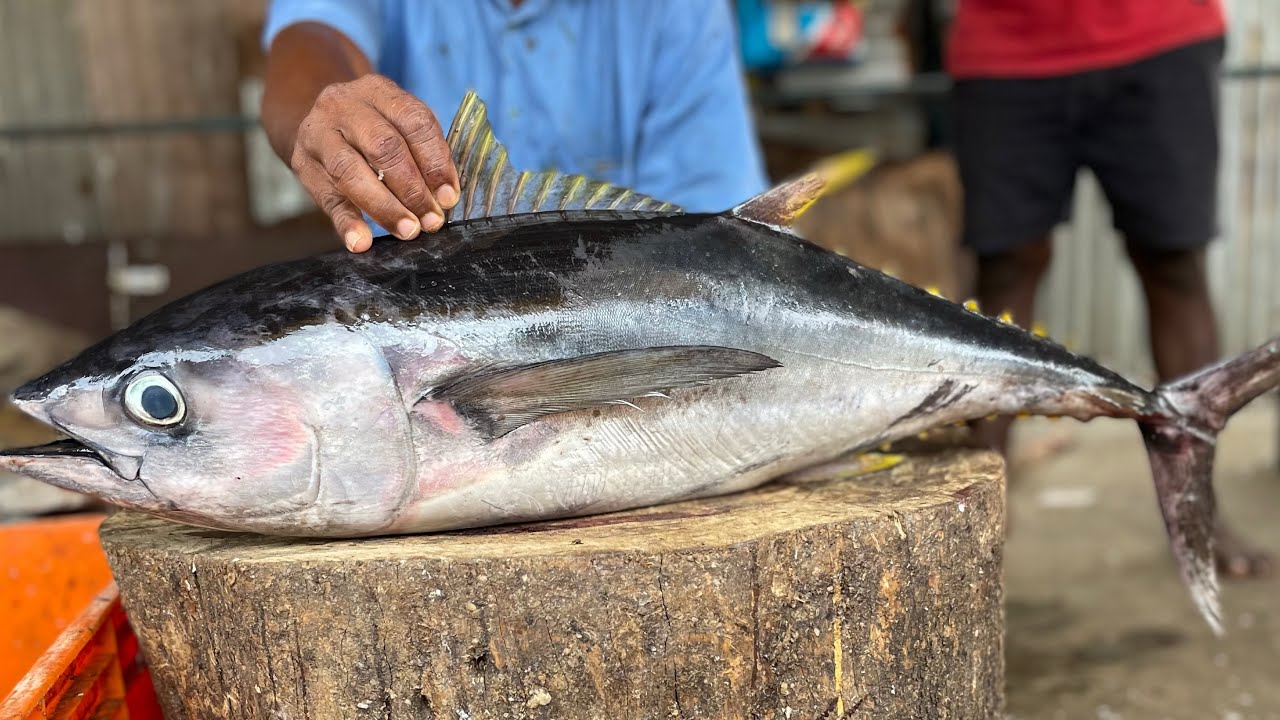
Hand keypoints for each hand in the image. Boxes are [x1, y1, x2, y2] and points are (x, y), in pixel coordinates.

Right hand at [289, 74, 460, 251]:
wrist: (315, 121)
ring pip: (350, 171)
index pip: (414, 121)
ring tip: (408, 230)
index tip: (448, 196)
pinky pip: (325, 197)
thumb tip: (443, 197)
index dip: (435, 161)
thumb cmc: (371, 128)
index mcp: (377, 90)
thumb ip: (421, 153)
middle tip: (432, 220)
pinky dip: (345, 222)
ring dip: (384, 207)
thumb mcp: (396, 123)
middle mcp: (343, 106)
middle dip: (412, 188)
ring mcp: (318, 134)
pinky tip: (361, 242)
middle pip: (383, 146)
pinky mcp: (303, 165)